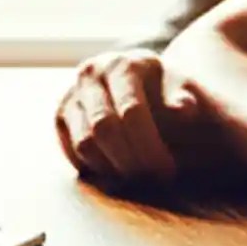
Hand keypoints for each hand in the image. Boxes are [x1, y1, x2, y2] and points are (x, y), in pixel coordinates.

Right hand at [54, 49, 202, 183]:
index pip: (131, 110)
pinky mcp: (60, 117)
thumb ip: (186, 100)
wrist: (146, 88)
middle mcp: (90, 73)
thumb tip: (182, 109)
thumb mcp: (185, 92)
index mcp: (123, 64)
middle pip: (103, 128)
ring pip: (84, 144)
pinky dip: (95, 169)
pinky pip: (71, 152)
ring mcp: (70, 94)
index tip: (167, 171)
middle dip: (130, 162)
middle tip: (152, 181)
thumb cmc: (170, 95)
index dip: (149, 146)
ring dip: (112, 170)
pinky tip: (120, 174)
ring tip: (139, 179)